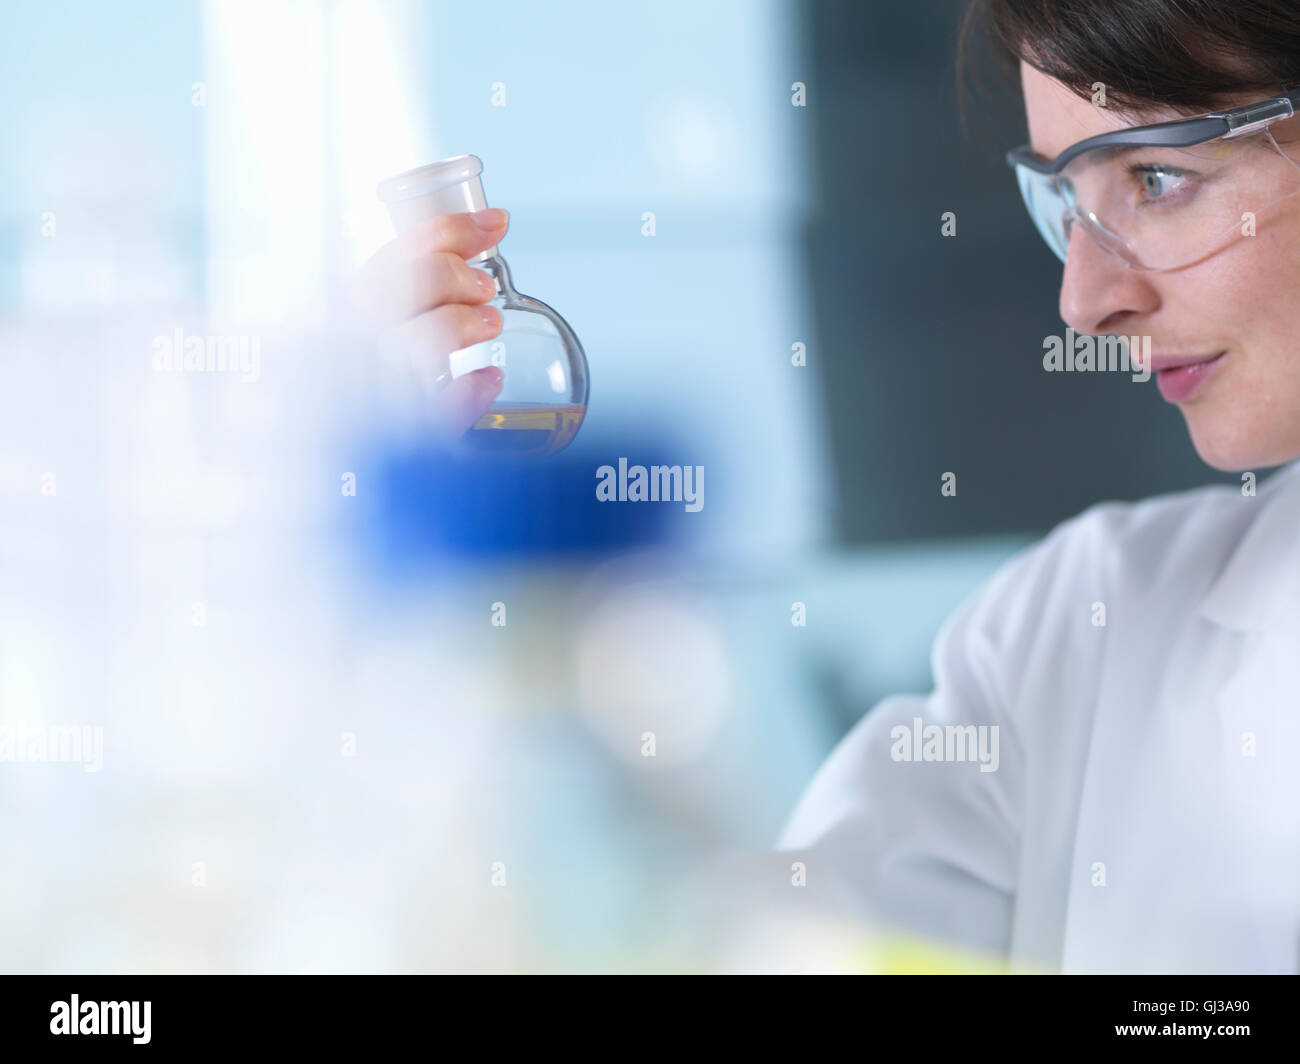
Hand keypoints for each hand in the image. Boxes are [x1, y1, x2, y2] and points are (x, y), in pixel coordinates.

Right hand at [355, 208, 509, 438]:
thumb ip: (423, 294)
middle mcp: (351, 346)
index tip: (497, 223)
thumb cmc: (369, 392)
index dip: (449, 231)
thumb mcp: (386, 334)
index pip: (395, 255)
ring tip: (489, 328)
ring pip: (415, 342)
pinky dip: (468, 391)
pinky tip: (486, 380)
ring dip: (460, 325)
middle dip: (454, 276)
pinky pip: (436, 408)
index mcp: (348, 313)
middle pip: (400, 287)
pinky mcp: (395, 438)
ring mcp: (370, 391)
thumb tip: (491, 238)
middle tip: (485, 291)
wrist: (341, 469)